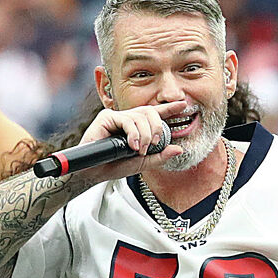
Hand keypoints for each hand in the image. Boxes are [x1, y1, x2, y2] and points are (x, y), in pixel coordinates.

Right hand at [75, 100, 192, 181]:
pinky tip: (132, 145)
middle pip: (150, 113)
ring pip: (140, 116)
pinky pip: (126, 119)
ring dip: (145, 135)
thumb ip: (160, 156)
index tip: (183, 105)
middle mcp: (128, 119)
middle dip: (157, 129)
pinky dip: (133, 133)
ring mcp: (117, 117)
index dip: (169, 109)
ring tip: (140, 150)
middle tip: (154, 145)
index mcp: (138, 127)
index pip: (156, 114)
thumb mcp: (142, 163)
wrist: (94, 172)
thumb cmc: (115, 166)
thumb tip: (179, 149)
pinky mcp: (106, 117)